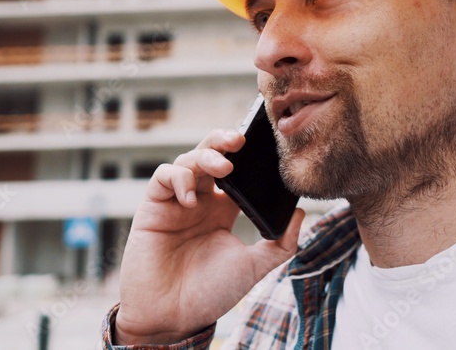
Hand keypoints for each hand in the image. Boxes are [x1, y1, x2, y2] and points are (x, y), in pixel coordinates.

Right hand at [114, 129, 304, 344]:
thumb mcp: (253, 267)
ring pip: (188, 159)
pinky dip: (179, 179)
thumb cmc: (210, 293)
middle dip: (224, 140)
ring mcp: (176, 202)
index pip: (237, 170)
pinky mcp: (153, 207)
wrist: (172, 316)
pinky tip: (191, 198)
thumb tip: (301, 213)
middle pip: (211, 154)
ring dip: (206, 156)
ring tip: (224, 168)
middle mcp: (201, 200)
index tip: (265, 149)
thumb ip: (280, 244)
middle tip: (241, 139)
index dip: (248, 156)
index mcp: (224, 209)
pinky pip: (163, 177)